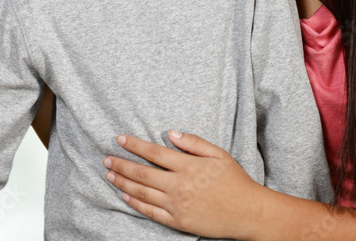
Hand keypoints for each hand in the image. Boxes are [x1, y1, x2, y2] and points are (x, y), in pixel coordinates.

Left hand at [102, 131, 263, 238]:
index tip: (120, 139)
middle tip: (106, 158)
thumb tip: (170, 133)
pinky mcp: (178, 221)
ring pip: (142, 192)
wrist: (249, 212)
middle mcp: (180, 185)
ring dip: (123, 182)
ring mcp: (177, 205)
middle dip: (121, 164)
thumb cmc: (235, 181)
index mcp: (188, 166)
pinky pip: (151, 212)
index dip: (134, 145)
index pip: (154, 153)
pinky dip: (135, 203)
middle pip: (142, 173)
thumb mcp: (218, 154)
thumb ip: (193, 142)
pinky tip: (125, 195)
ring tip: (110, 175)